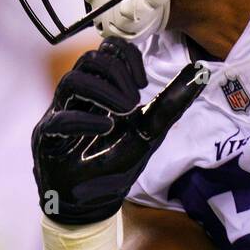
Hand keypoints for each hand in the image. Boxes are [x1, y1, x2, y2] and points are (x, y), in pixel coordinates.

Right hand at [33, 38, 204, 224]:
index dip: (126, 56)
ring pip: (71, 81)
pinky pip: (58, 121)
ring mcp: (60, 115)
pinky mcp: (47, 140)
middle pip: (89, 60)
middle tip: (134, 102)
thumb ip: (172, 101)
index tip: (143, 82)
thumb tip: (202, 70)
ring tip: (125, 112)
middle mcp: (77, 97)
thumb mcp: (151, 129)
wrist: (94, 200)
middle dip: (117, 74)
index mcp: (100, 89)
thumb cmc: (118, 160)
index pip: (105, 50)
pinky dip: (85, 120)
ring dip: (103, 91)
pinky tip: (106, 128)